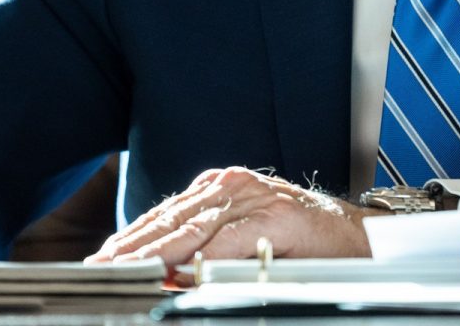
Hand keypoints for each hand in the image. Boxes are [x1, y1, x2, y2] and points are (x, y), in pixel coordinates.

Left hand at [86, 166, 382, 264]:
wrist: (359, 238)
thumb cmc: (303, 241)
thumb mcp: (245, 238)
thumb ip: (206, 250)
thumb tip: (165, 274)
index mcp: (220, 188)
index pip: (165, 215)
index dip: (131, 238)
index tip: (102, 259)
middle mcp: (231, 186)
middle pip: (170, 219)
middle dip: (131, 247)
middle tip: (100, 267)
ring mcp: (252, 198)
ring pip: (192, 227)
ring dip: (155, 251)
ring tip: (126, 268)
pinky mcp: (274, 216)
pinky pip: (230, 238)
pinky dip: (204, 256)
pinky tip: (181, 270)